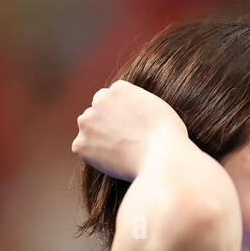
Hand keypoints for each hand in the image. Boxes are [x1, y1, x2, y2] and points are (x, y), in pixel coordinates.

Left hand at [71, 79, 188, 181]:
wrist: (162, 158)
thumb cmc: (168, 137)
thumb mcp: (156, 108)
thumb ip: (136, 105)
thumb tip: (130, 116)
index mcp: (119, 88)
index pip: (109, 99)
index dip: (118, 115)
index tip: (127, 129)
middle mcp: (99, 100)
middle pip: (95, 113)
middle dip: (105, 125)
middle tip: (122, 143)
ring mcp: (88, 122)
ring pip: (88, 131)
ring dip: (97, 140)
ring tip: (119, 154)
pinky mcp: (81, 144)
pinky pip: (83, 150)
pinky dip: (93, 157)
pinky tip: (113, 162)